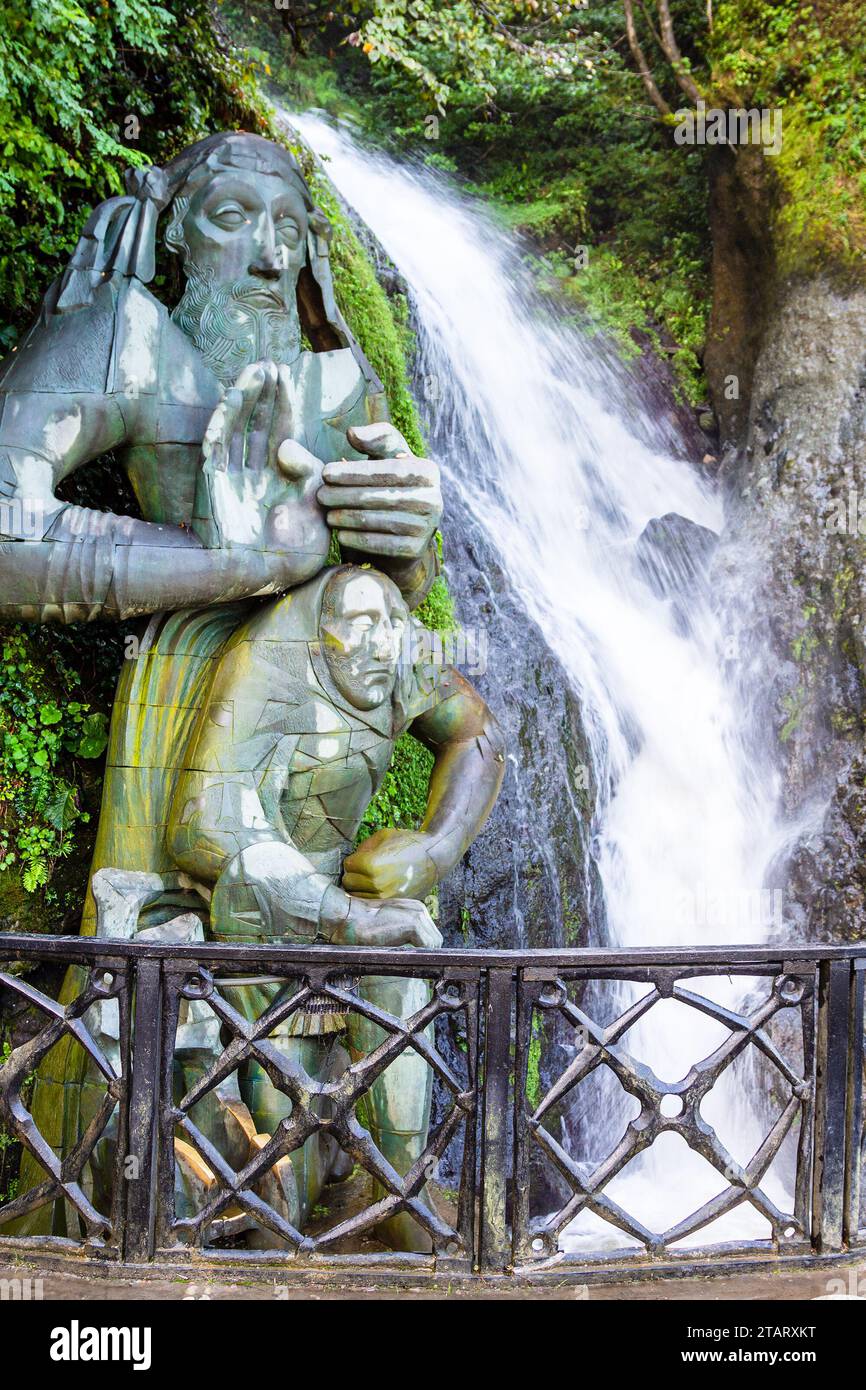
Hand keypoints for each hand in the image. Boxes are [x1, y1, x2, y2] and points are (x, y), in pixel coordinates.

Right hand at [194, 361, 328, 577]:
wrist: (265, 579)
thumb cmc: (293, 553)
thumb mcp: (316, 509)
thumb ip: (311, 475)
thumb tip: (288, 446)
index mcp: (278, 482)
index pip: (279, 434)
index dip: (282, 407)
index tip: (287, 379)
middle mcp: (253, 475)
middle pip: (258, 425)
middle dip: (265, 396)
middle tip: (273, 365)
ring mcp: (232, 476)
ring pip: (238, 427)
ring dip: (247, 397)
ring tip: (258, 369)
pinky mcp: (214, 481)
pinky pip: (218, 442)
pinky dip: (226, 417)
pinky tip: (236, 394)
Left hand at [317, 423, 441, 560]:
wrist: (406, 533)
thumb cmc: (390, 486)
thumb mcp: (387, 458)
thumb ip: (375, 439)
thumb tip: (352, 433)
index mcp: (428, 471)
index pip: (385, 470)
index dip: (353, 471)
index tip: (325, 473)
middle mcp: (433, 498)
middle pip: (379, 495)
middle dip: (344, 495)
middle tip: (320, 496)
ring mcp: (427, 526)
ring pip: (377, 519)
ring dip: (346, 517)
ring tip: (326, 514)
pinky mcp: (416, 549)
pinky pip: (380, 544)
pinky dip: (356, 539)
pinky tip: (339, 535)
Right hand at [334, 895, 441, 948]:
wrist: (349, 919)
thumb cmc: (364, 925)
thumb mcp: (390, 924)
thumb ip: (405, 931)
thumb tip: (417, 950)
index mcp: (415, 908)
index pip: (432, 933)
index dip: (424, 948)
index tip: (414, 957)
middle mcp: (420, 909)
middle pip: (436, 939)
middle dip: (425, 952)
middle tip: (410, 961)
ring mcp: (418, 915)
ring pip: (434, 944)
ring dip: (421, 954)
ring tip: (405, 957)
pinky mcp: (413, 925)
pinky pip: (427, 947)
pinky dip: (418, 955)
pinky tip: (403, 955)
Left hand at [342, 829, 437, 900]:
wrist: (436, 857)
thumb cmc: (408, 843)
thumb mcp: (383, 836)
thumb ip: (363, 847)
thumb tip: (349, 862)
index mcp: (371, 865)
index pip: (348, 865)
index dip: (354, 859)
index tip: (363, 857)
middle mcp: (377, 884)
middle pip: (349, 882)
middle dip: (354, 874)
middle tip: (365, 869)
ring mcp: (385, 897)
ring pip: (357, 896)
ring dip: (361, 887)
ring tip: (372, 878)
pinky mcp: (393, 904)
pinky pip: (371, 904)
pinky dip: (371, 896)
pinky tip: (378, 888)